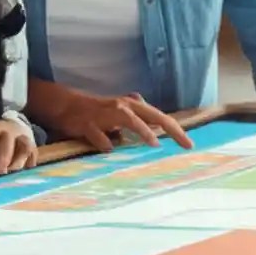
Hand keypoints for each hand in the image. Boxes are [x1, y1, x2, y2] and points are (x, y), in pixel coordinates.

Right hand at [57, 92, 194, 152]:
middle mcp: (121, 106)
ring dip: (142, 130)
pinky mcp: (87, 124)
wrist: (65, 105)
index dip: (176, 129)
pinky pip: (98, 133)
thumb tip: (158, 127)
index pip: (159, 116)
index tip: (189, 145)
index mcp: (131, 105)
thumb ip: (139, 117)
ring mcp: (104, 114)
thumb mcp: (120, 111)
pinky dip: (105, 141)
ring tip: (154, 144)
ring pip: (127, 119)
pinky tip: (109, 149)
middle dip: (170, 128)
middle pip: (151, 115)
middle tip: (186, 144)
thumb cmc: (96, 111)